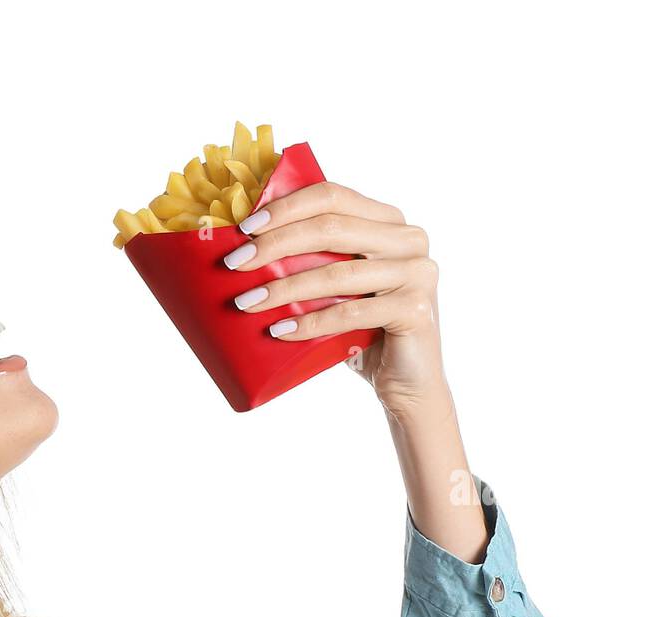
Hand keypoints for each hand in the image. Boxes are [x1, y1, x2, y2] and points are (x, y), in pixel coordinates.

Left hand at [223, 181, 446, 416]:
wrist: (405, 381)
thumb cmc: (363, 332)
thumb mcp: (339, 288)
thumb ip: (315, 260)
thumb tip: (248, 245)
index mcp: (389, 222)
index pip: (332, 197)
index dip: (287, 207)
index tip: (245, 227)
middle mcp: (409, 239)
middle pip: (331, 228)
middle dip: (275, 244)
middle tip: (235, 264)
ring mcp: (418, 272)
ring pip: (338, 273)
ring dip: (284, 288)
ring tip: (246, 303)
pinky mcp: (416, 310)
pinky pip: (351, 313)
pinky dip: (310, 324)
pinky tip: (278, 332)